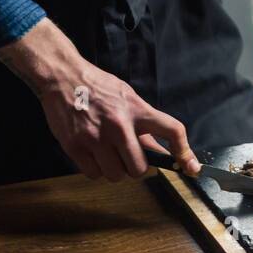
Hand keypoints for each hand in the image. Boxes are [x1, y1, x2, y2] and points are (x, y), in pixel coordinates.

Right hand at [0, 18, 201, 180]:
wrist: (63, 77)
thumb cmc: (98, 87)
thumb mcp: (127, 97)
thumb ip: (144, 124)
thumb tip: (161, 152)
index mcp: (136, 109)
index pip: (172, 130)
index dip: (184, 151)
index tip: (189, 164)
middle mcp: (119, 125)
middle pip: (140, 168)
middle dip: (137, 167)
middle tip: (130, 157)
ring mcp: (96, 137)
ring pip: (116, 175)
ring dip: (116, 170)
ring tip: (109, 154)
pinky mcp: (75, 146)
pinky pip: (94, 174)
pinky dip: (96, 170)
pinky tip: (94, 155)